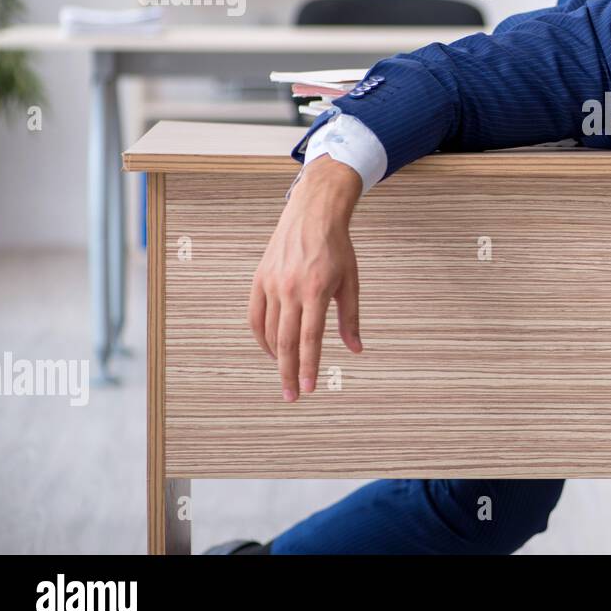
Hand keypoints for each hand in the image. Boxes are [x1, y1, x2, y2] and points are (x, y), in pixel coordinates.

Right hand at [247, 155, 363, 401]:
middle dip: (288, 373)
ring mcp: (271, 283)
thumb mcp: (350, 281)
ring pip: (268, 331)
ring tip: (285, 375)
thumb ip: (350, 318)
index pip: (310, 338)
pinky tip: (271, 350)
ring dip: (275, 358)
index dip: (309, 367)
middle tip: (292, 396)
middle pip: (285, 341)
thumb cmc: (337, 248)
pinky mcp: (259, 279)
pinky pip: (255, 316)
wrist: (313, 213)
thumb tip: (355, 349)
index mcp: (316, 290)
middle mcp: (290, 289)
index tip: (310, 389)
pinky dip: (260, 337)